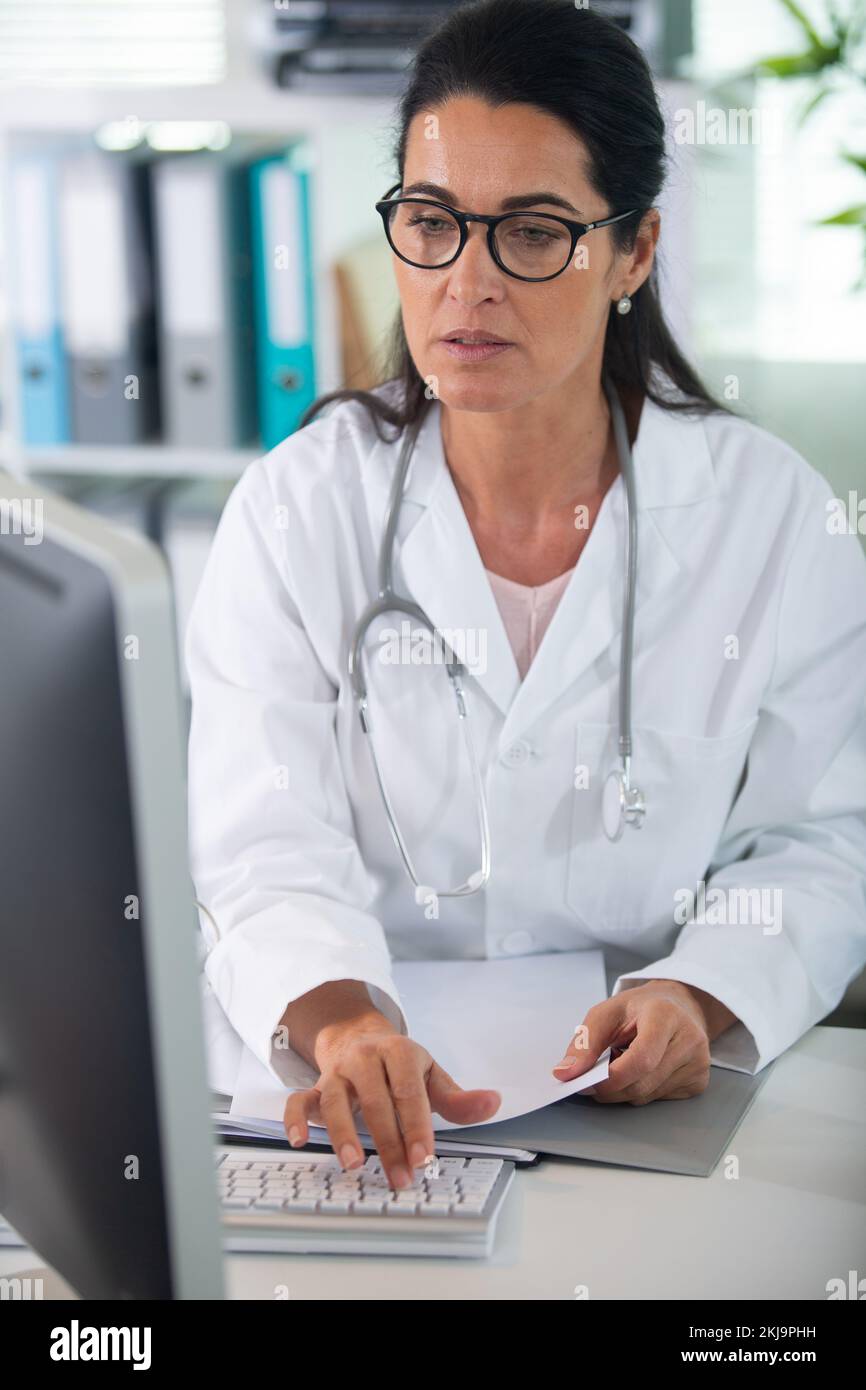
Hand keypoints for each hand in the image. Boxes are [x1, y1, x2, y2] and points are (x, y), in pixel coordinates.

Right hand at [283, 1015, 500, 1188]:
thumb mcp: (431, 1075)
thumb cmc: (401, 1065)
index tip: (425, 1158)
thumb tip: (493, 1103)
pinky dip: (294, 1119)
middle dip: (389, 1143)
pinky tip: (300, 1141)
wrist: (359, 1036)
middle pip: (376, 1102)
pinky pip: (298, 1099)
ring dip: (343, 1133)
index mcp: (399, 1053)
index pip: (408, 1091)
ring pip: (335, 1101)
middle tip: (401, 1178)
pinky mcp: (315, 1086)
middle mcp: (365, 1059)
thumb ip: (458, 1097)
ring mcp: (337, 1072)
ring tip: (354, 1164)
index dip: (417, 1125)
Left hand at [551, 979, 735, 1103]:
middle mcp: (689, 1039)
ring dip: (625, 1089)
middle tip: (593, 1080)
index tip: (588, 1082)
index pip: (641, 1059)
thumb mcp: (606, 1013)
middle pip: (642, 1083)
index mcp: (665, 1014)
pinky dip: (641, 1091)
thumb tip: (565, 1074)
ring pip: (648, 1096)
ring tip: (622, 1064)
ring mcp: (699, 1063)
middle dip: (611, 1088)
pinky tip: (642, 1071)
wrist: (679, 1006)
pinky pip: (659, 1099)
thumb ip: (584, 1042)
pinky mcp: (700, 1081)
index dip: (612, 1078)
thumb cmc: (640, 1009)